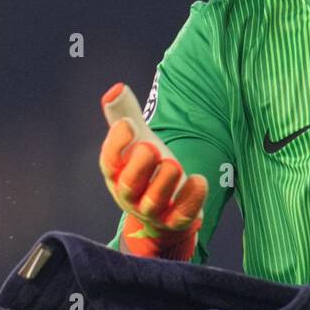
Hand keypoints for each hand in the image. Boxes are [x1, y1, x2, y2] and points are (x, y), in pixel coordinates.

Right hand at [99, 117, 207, 258]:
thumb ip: (125, 114)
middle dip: (139, 166)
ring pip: (152, 203)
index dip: (116, 143)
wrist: (164, 212)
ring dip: (163, 182)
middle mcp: (130, 195)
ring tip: (172, 163)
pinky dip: (191, 199)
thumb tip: (116, 88)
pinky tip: (200, 180)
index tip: (129, 124)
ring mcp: (153, 211)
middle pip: (127, 186)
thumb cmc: (147, 170)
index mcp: (117, 173)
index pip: (109, 162)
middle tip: (151, 147)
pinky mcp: (175, 221)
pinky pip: (182, 216)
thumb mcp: (137, 141)